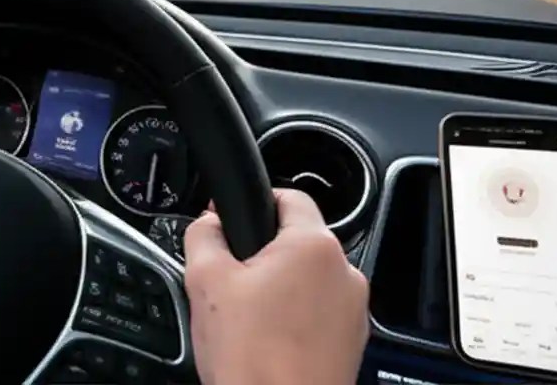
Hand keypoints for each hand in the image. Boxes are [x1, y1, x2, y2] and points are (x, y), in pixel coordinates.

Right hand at [184, 189, 368, 384]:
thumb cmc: (252, 359)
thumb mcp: (205, 282)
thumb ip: (203, 236)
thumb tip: (207, 224)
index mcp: (314, 247)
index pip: (289, 196)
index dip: (255, 201)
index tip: (230, 219)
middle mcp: (344, 273)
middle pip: (297, 242)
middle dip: (262, 255)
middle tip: (230, 282)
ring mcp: (353, 311)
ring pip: (307, 280)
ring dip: (279, 289)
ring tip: (248, 320)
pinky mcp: (352, 341)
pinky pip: (318, 313)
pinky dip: (294, 318)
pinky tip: (267, 341)